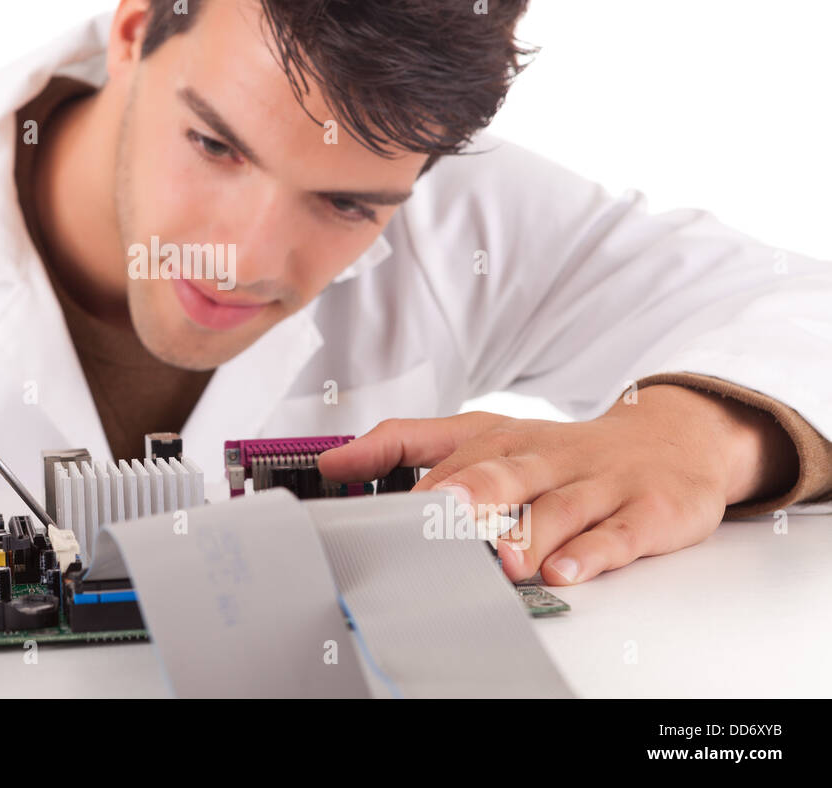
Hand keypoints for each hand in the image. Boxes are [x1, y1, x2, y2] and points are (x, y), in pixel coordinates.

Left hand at [317, 385, 796, 584]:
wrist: (671, 440)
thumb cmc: (563, 449)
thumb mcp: (486, 434)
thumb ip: (407, 444)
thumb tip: (334, 461)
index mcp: (504, 438)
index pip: (452, 452)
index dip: (413, 477)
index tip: (372, 499)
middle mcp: (546, 458)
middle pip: (504, 473)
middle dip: (469, 492)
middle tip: (439, 515)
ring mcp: (597, 486)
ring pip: (559, 509)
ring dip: (528, 533)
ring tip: (501, 559)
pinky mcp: (645, 513)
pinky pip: (617, 535)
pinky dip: (592, 553)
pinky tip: (566, 570)